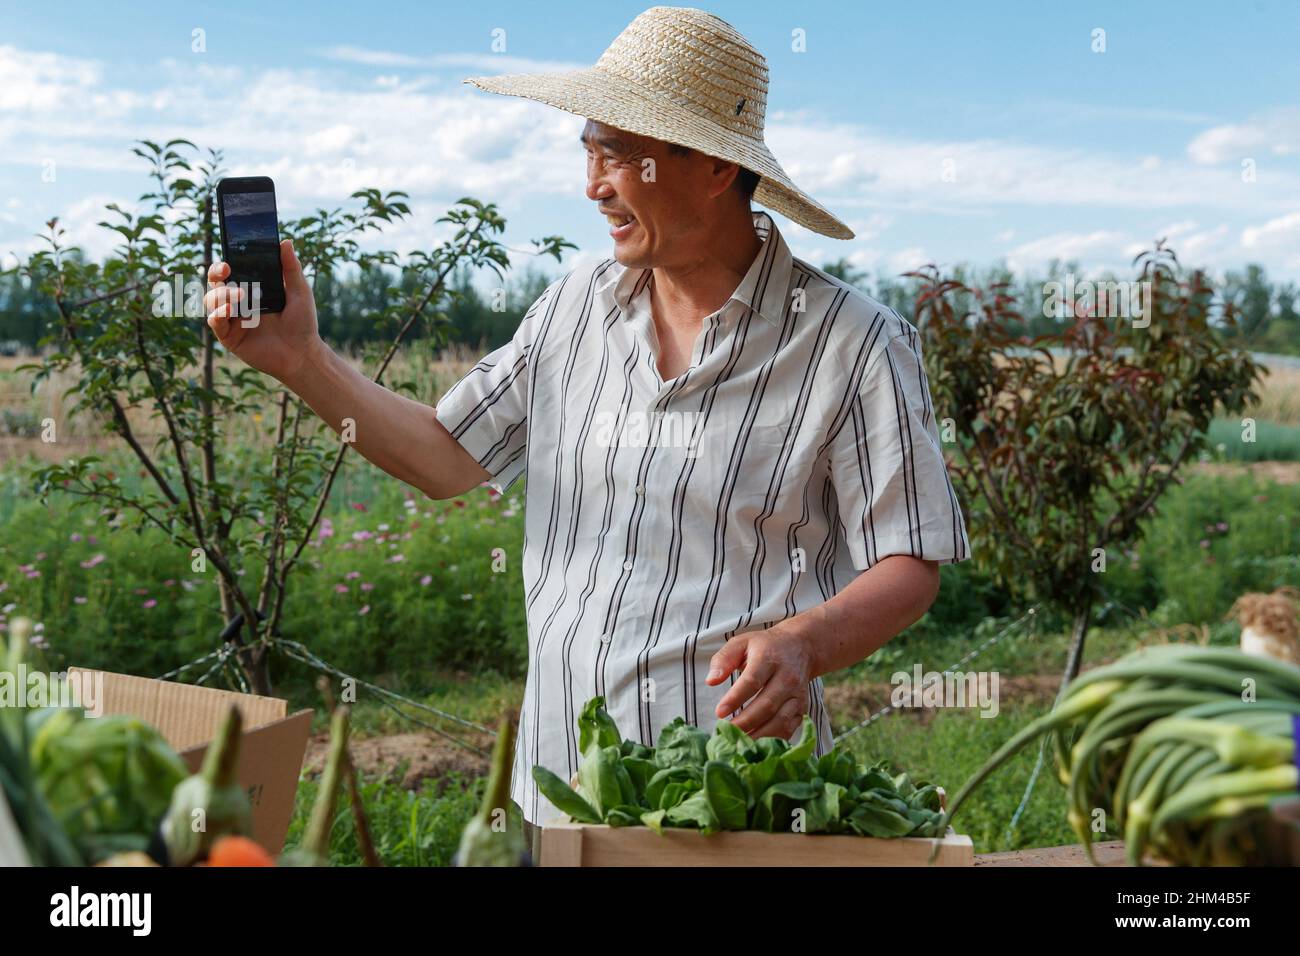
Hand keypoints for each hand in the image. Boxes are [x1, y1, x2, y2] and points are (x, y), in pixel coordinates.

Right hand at [204, 239, 322, 384]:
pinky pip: (215, 322)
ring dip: (222, 294)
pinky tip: (229, 309)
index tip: (229, 259)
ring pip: (212, 301)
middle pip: (216, 284)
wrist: (303, 354)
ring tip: (241, 296)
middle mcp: (239, 303)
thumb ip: (291, 268)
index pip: (231, 273)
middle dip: (216, 274)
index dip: (224, 264)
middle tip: (227, 270)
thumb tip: (285, 241)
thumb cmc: (303, 324)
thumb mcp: (300, 292)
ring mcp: (232, 320)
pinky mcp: (230, 337)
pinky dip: (218, 314)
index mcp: (252, 290)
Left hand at [705, 618, 817, 739]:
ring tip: (739, 743)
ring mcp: (797, 694)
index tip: (719, 712)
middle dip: (745, 722)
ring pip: (780, 720)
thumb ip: (723, 660)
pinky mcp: (802, 708)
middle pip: (766, 705)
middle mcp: (787, 677)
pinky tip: (756, 744)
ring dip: (759, 735)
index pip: (752, 681)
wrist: (800, 647)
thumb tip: (711, 681)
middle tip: (726, 733)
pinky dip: (773, 740)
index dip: (735, 699)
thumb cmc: (763, 647)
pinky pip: (790, 729)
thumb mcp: (740, 643)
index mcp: (769, 659)